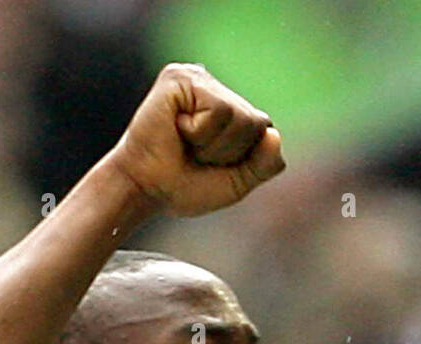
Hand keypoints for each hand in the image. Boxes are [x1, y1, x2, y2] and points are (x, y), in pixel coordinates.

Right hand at [113, 63, 285, 216]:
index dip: (242, 159)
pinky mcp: (182, 76)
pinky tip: (177, 128)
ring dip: (213, 144)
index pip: (266, 132)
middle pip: (257, 123)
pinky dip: (200, 132)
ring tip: (187, 142)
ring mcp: (200, 79)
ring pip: (240, 116)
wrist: (146, 190)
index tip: (211, 165)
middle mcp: (219, 91)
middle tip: (196, 154)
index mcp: (234, 111)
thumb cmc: (185, 186)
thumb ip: (265, 165)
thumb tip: (274, 134)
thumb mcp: (238, 183)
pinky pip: (219, 110)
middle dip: (229, 152)